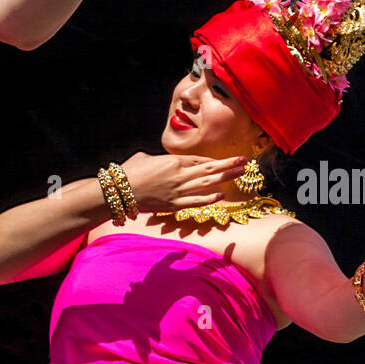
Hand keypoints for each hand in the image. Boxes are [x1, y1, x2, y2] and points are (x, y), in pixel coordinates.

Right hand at [119, 151, 247, 213]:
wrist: (119, 191)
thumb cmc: (129, 172)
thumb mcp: (146, 158)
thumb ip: (161, 160)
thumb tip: (166, 163)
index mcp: (173, 161)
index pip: (201, 159)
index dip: (216, 160)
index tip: (229, 159)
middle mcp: (180, 175)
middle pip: (210, 169)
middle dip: (229, 165)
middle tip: (245, 162)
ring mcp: (178, 190)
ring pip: (208, 183)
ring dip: (226, 178)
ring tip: (241, 174)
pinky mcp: (174, 205)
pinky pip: (196, 202)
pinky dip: (210, 199)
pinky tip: (222, 196)